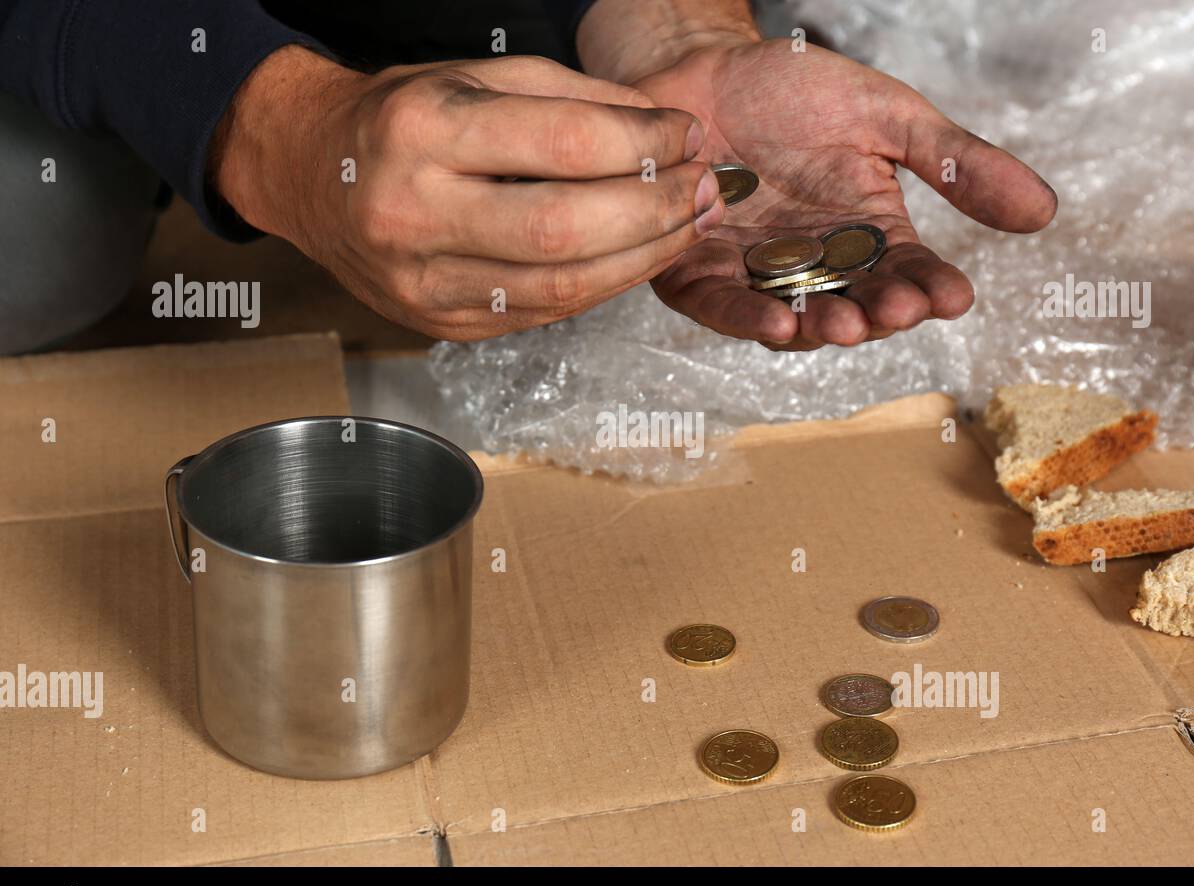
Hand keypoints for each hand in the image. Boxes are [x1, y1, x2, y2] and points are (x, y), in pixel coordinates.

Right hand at [212, 47, 722, 339]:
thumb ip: (570, 99)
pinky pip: (545, 313)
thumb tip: (663, 132)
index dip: (643, 144)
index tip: (686, 136)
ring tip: (686, 227)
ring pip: (564, 286)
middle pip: (569, 229)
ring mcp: (425, 282)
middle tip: (704, 191)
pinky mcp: (442, 323)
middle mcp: (417, 213)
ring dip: (643, 259)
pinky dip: (602, 285)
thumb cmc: (397, 120)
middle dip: (655, 212)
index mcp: (424, 132)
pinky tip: (634, 258)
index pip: (564, 145)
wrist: (312, 177)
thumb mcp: (473, 77)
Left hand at [633, 39, 1057, 348]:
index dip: (931, 289)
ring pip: (794, 319)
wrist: (703, 67)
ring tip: (844, 324)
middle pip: (856, 306)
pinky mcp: (698, 275)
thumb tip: (1044, 211)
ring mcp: (756, 275)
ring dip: (820, 327)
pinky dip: (748, 317)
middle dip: (878, 313)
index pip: (910, 273)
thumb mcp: (888, 116)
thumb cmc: (793, 90)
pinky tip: (777, 321)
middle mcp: (815, 265)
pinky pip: (723, 306)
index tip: (955, 296)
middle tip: (899, 309)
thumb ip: (956, 162)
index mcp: (866, 234)